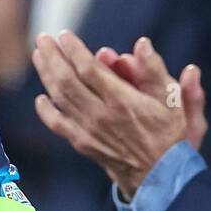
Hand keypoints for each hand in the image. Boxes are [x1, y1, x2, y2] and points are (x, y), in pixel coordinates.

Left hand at [32, 31, 186, 196]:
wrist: (160, 175)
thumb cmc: (168, 133)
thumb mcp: (172, 99)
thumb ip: (155, 70)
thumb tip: (142, 44)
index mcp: (121, 100)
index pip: (88, 69)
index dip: (73, 50)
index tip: (64, 35)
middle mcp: (100, 114)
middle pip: (66, 80)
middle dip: (53, 57)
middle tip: (43, 39)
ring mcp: (88, 130)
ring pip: (59, 98)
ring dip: (46, 75)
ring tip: (38, 56)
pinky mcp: (83, 143)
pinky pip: (58, 124)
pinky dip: (46, 111)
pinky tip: (41, 98)